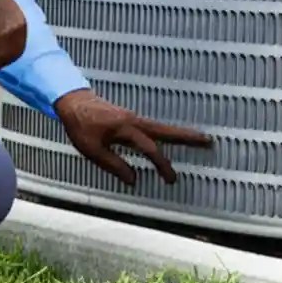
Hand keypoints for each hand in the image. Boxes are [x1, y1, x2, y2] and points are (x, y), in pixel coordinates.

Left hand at [54, 88, 212, 184]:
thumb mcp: (93, 151)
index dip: (161, 164)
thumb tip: (134, 181)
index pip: (149, 148)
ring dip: (180, 134)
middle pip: (165, 130)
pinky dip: (166, 133)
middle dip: (187, 137)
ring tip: (198, 139)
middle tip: (208, 141)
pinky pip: (153, 127)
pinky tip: (172, 139)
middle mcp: (134, 121)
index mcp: (126, 128)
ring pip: (161, 128)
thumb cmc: (81, 126)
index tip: (171, 179)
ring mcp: (134, 118)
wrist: (73, 102)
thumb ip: (114, 166)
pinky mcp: (131, 118)